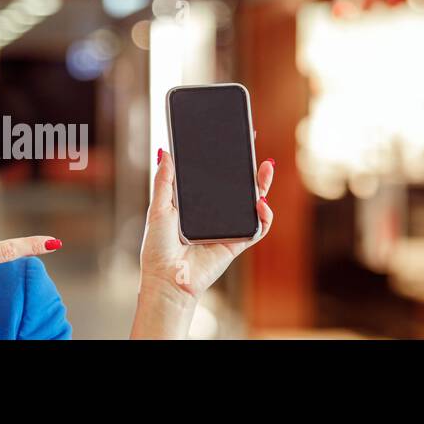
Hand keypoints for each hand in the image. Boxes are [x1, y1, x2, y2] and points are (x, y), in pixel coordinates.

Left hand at [132, 149, 274, 337]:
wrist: (166, 280)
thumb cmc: (157, 250)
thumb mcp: (158, 209)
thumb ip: (164, 182)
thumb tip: (166, 153)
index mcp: (195, 208)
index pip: (213, 181)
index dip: (223, 164)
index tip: (230, 143)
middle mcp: (213, 217)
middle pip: (236, 190)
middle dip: (247, 170)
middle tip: (252, 148)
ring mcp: (226, 230)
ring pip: (250, 205)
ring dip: (262, 187)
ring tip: (265, 169)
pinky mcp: (236, 244)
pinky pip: (257, 228)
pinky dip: (263, 216)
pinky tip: (261, 203)